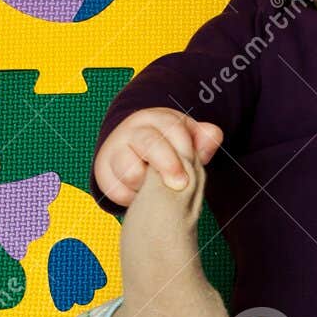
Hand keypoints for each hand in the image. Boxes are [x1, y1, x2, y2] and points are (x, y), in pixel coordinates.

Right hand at [94, 106, 223, 206]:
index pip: (172, 128)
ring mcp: (115, 150)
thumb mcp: (186, 138)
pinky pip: (118, 189)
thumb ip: (203, 137)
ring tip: (156, 188)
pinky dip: (132, 197)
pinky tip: (141, 195)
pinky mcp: (103, 172)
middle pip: (149, 143)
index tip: (194, 165)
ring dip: (147, 185)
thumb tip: (212, 136)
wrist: (129, 150)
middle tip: (180, 184)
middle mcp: (133, 131)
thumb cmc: (166, 146)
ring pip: (129, 169)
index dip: (185, 148)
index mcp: (156, 119)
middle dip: (168, 164)